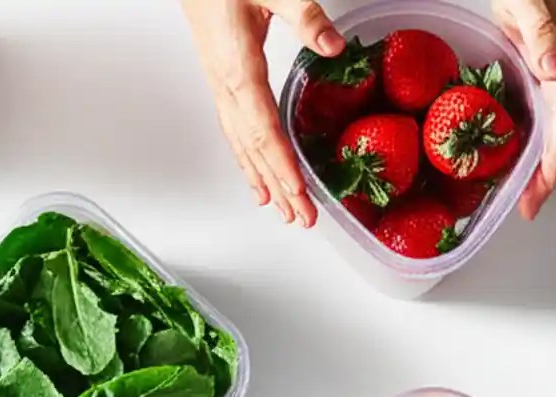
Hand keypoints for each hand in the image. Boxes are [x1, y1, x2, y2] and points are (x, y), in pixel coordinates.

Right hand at [182, 0, 345, 226]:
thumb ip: (304, 17)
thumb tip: (334, 46)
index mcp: (238, 69)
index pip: (262, 127)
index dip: (280, 162)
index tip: (297, 190)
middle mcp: (226, 88)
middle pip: (254, 149)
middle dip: (279, 187)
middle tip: (303, 218)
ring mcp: (222, 90)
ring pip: (243, 147)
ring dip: (265, 182)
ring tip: (285, 213)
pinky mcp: (223, 85)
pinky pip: (236, 135)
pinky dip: (248, 163)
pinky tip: (257, 181)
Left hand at [492, 0, 555, 219]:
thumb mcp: (530, 0)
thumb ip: (542, 30)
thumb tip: (553, 69)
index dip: (552, 159)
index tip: (542, 191)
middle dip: (544, 172)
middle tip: (527, 208)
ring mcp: (544, 66)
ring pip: (541, 121)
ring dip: (530, 157)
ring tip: (516, 193)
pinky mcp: (527, 62)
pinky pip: (525, 105)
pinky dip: (516, 132)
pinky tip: (499, 150)